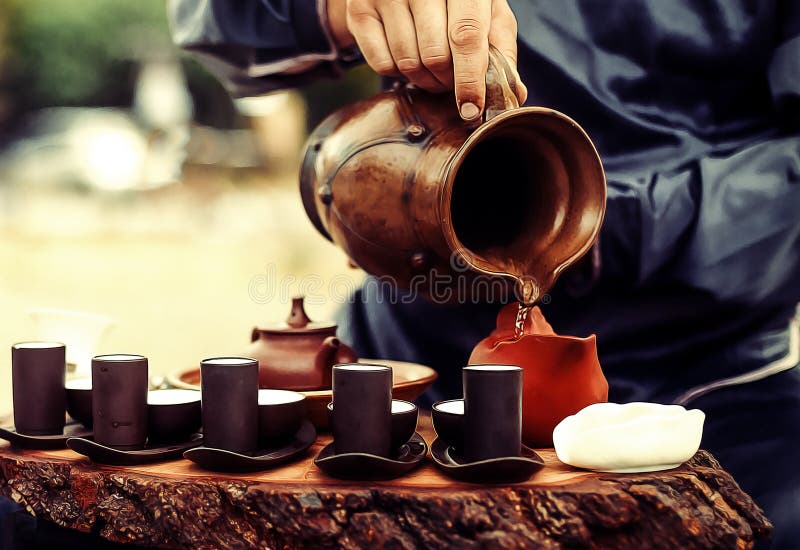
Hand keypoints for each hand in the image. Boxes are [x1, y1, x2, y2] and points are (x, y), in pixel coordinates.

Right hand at [328, 0, 526, 120]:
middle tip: (453, 79)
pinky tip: (408, 56)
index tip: (471, 108)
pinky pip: (382, 64)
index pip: (466, 36)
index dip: (470, 78)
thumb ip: (500, 49)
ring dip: (425, 80)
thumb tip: (514, 94)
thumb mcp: (486, 11)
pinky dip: (398, 72)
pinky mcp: (359, 11)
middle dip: (448, 81)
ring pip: (408, 63)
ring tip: (434, 70)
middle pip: (435, 57)